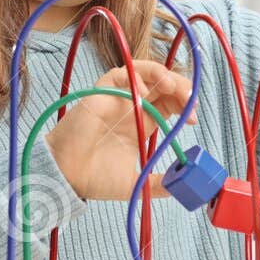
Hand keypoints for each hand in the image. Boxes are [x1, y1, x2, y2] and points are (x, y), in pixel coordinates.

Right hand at [45, 60, 195, 198]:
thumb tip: (180, 187)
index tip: (192, 120)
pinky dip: (134, 76)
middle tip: (189, 102)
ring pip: (145, 72)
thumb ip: (158, 183)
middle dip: (181, 88)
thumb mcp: (136, 183)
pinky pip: (118, 75)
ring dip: (162, 75)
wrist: (67, 178)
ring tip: (173, 87)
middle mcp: (132, 107)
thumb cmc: (95, 178)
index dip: (185, 105)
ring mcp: (118, 98)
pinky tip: (144, 91)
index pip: (171, 102)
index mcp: (143, 123)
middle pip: (164, 85)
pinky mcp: (101, 93)